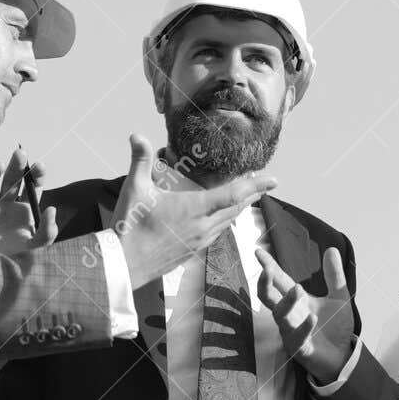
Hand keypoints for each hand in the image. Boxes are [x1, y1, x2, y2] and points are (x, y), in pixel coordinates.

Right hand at [0, 147, 56, 255]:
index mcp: (24, 210)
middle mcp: (6, 206)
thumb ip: (48, 232)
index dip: (36, 175)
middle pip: (12, 180)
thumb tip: (51, 208)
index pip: (31, 187)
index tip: (40, 166)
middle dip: (16, 166)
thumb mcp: (36, 248)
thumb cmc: (15, 261)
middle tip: (21, 152)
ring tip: (0, 164)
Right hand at [113, 134, 275, 286]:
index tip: (274, 179)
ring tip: (247, 198)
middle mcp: (203, 226)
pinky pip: (217, 234)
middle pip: (236, 208)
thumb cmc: (130, 226)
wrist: (124, 264)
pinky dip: (225, 222)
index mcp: (194, 208)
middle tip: (263, 183)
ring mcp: (199, 241)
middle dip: (252, 194)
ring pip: (228, 222)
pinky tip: (222, 220)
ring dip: (240, 208)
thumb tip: (137, 135)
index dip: (256, 184)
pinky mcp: (192, 252)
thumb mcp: (134, 188)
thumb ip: (140, 159)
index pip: (234, 194)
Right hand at [256, 246, 354, 385]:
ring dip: (288, 302)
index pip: (279, 280)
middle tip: (268, 270)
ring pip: (280, 316)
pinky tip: (312, 318)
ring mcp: (292, 330)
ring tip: (299, 289)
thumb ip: (334, 275)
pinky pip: (298, 337)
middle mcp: (290, 314)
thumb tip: (332, 249)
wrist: (343, 355)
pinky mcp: (300, 348)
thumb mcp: (339, 297)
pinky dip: (304, 327)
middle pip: (269, 297)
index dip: (269, 265)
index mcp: (297, 300)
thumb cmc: (335, 327)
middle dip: (265, 284)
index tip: (258, 251)